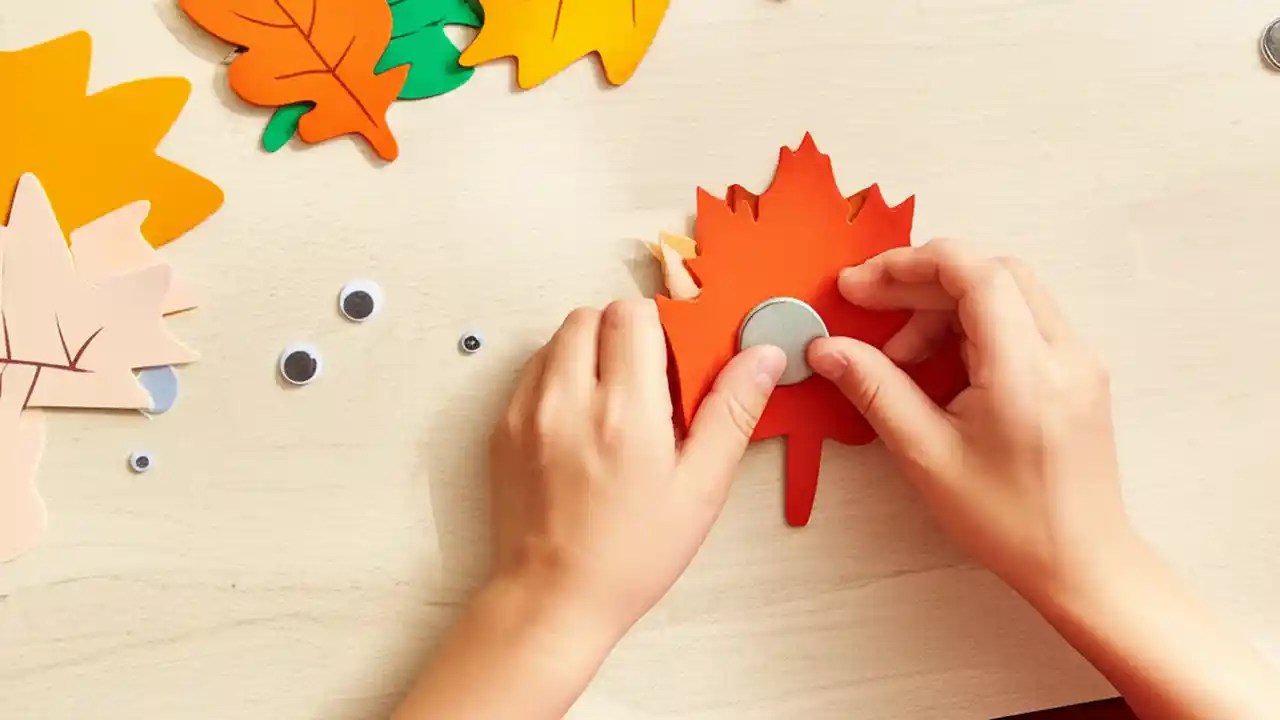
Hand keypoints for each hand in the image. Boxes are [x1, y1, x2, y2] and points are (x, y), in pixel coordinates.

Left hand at [490, 300, 786, 634]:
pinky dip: (558, 378)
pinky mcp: (503, 427)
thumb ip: (731, 412)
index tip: (671, 363)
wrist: (552, 598)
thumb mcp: (700, 489)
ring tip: (610, 403)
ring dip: (587, 352)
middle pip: (591, 315)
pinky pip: (532, 372)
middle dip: (622, 334)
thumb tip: (763, 356)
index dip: (659, 328)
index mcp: (625, 411)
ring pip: (558, 338)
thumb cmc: (629, 554)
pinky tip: (579, 422)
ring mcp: (527, 411)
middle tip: (644, 382)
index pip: (634, 313)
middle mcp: (568, 400)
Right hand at [807, 239, 1129, 600]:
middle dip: (921, 282)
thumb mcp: (927, 456)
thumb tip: (827, 348)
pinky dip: (972, 325)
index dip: (909, 266)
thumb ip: (876, 390)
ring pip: (1005, 292)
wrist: (1081, 562)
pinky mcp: (1078, 369)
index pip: (975, 274)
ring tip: (899, 355)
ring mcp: (1078, 358)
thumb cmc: (1009, 521)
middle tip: (866, 305)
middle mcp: (1065, 352)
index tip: (860, 285)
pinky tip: (939, 363)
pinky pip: (1021, 319)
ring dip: (944, 306)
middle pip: (989, 273)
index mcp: (1027, 371)